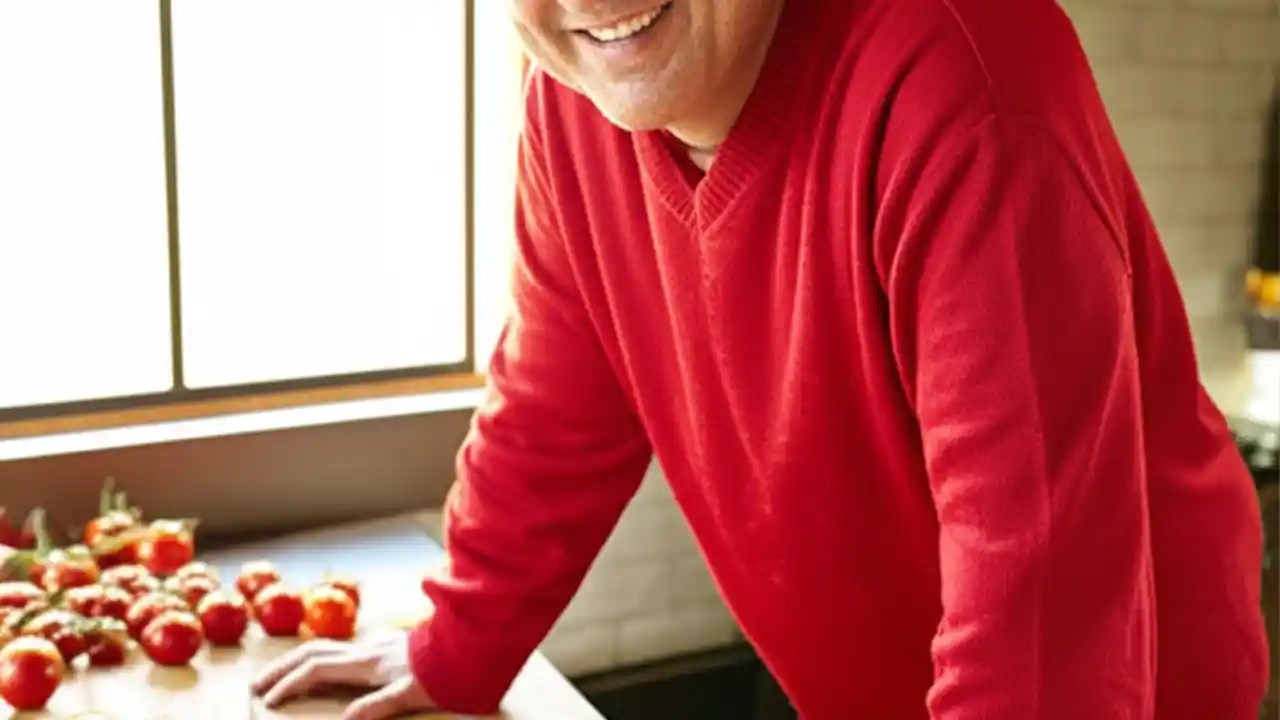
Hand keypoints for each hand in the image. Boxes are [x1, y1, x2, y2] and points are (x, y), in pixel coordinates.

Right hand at [251, 633, 436, 719]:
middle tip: (258, 684)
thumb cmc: (441, 674)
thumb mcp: (410, 694)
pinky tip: (322, 665)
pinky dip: (320, 656)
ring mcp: (375, 645)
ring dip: (298, 660)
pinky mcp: (384, 645)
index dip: (289, 684)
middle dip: (282, 667)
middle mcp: (366, 649)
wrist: (466, 647)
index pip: (316, 669)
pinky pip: (342, 648)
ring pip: (326, 646)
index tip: (268, 700)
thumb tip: (346, 719)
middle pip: (313, 652)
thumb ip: (377, 706)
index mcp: (367, 662)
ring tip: (281, 674)